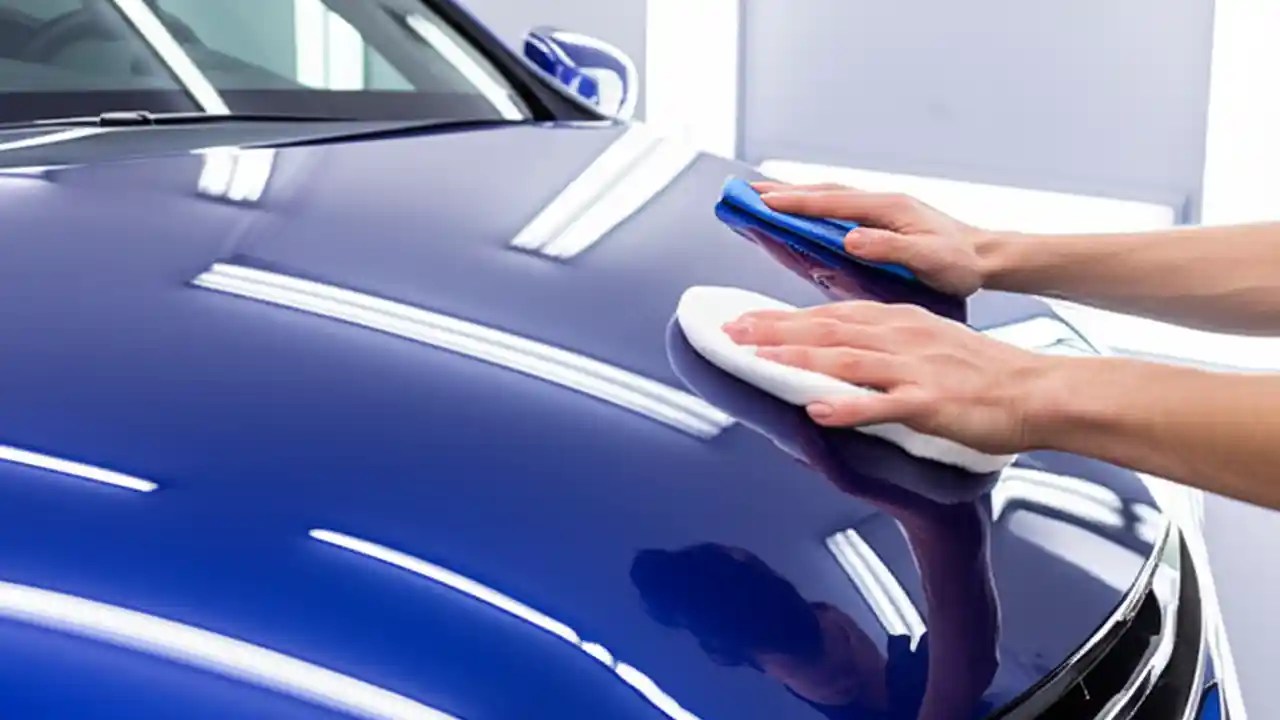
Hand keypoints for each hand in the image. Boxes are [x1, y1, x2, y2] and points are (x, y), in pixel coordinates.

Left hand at [723, 301, 1054, 453]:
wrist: (1038, 392)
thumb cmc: (983, 374)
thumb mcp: (927, 342)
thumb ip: (883, 343)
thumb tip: (841, 346)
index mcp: (898, 321)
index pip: (830, 314)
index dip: (783, 317)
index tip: (744, 319)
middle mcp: (901, 337)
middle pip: (827, 328)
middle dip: (775, 329)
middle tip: (732, 332)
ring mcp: (915, 368)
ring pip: (845, 359)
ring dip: (798, 357)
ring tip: (757, 359)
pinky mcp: (931, 402)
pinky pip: (883, 405)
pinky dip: (849, 407)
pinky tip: (817, 410)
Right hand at [752, 182, 990, 295]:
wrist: (985, 258)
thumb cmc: (959, 263)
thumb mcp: (927, 259)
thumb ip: (888, 248)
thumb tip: (850, 238)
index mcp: (888, 208)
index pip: (832, 201)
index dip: (795, 202)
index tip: (764, 202)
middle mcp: (882, 202)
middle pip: (824, 191)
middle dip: (785, 192)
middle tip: (749, 193)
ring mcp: (882, 209)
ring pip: (830, 196)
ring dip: (797, 196)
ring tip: (765, 198)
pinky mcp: (883, 219)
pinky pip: (840, 208)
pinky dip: (815, 205)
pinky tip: (803, 212)